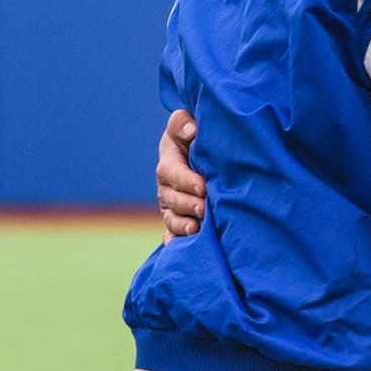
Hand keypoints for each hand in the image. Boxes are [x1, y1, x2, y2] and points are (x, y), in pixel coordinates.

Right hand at [157, 109, 205, 237]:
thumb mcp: (185, 125)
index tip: (203, 187)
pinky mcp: (176, 220)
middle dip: (187, 205)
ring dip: (182, 225)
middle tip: (204, 210)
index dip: (187, 181)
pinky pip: (171, 233)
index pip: (173, 173)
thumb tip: (191, 130)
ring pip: (171, 217)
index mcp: (168, 163)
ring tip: (195, 229)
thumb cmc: (193, 137)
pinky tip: (178, 247)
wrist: (196, 155)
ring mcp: (170, 206)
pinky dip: (174, 241)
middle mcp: (166, 187)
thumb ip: (183, 123)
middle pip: (172, 199)